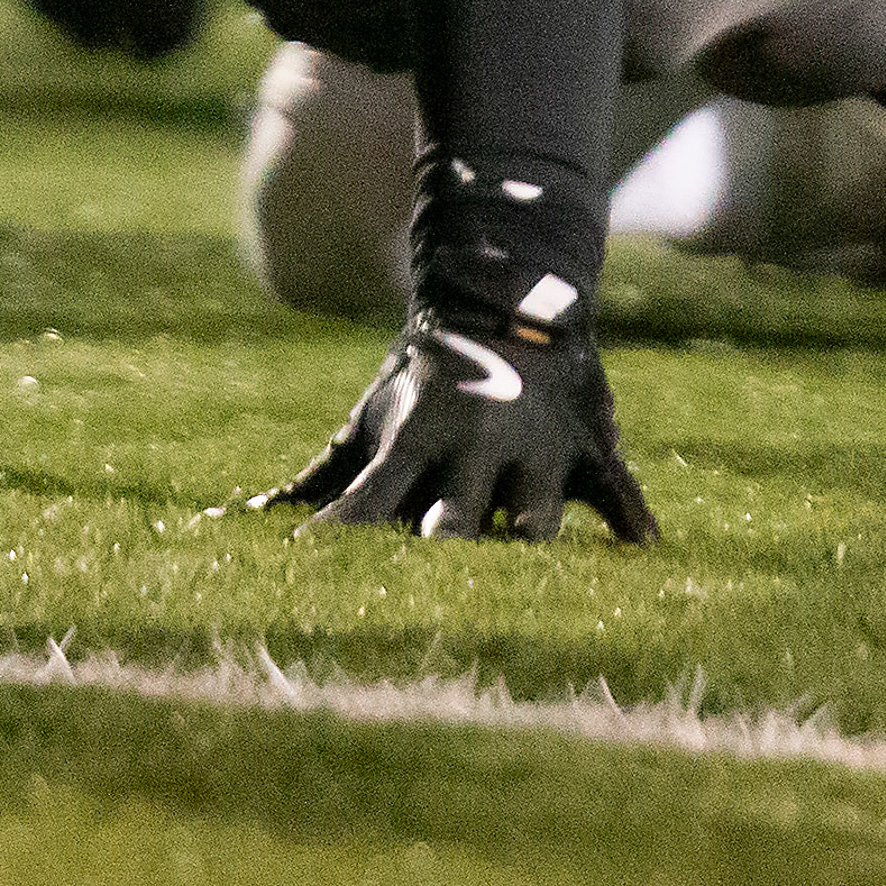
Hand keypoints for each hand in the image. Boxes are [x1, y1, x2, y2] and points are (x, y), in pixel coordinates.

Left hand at [254, 310, 656, 543]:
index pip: (371, 502)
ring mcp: (534, 448)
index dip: (344, 538)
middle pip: (458, 518)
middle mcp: (474, 448)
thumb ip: (320, 479)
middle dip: (443, 546)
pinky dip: (631, 517)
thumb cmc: (422, 379)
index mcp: (414, 444)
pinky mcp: (588, 446)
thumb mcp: (370, 419)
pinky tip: (645, 551)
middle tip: (424, 580)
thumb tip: (240, 520)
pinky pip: (617, 487)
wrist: (504, 297)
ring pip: (537, 515)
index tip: (310, 575)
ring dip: (528, 543)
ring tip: (527, 588)